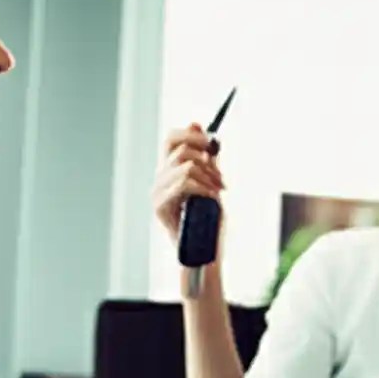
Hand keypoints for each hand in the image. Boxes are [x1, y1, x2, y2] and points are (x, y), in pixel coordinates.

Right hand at [152, 123, 224, 244]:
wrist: (205, 253)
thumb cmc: (208, 222)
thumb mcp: (211, 182)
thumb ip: (206, 158)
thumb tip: (196, 124)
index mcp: (170, 171)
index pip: (171, 139)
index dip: (192, 134)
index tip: (214, 143)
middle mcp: (160, 179)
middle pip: (179, 147)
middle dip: (206, 158)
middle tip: (221, 177)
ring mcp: (157, 193)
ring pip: (185, 166)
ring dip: (209, 177)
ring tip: (219, 193)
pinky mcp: (159, 207)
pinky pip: (184, 184)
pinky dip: (203, 189)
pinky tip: (212, 200)